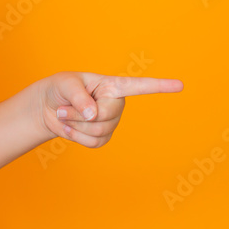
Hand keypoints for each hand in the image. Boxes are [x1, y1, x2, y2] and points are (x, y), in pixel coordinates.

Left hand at [36, 71, 183, 147]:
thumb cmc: (59, 89)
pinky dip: (75, 137)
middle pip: (105, 116)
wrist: (47, 107)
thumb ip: (79, 96)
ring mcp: (111, 122)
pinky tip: (69, 127)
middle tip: (64, 108)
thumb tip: (94, 114)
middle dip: (79, 115)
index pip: (139, 86)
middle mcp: (116, 104)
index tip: (180, 85)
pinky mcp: (103, 137)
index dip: (159, 86)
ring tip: (65, 114)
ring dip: (75, 125)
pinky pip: (93, 143)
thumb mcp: (65, 84)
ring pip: (98, 131)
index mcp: (112, 85)